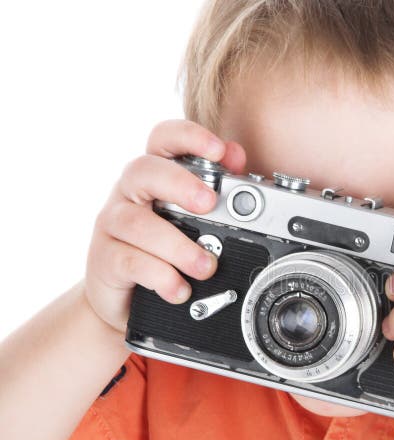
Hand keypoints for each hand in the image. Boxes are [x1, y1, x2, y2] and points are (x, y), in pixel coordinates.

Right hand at [85, 119, 246, 331]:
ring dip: (177, 244)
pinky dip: (160, 276)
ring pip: (137, 222)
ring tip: (205, 265)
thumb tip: (236, 155)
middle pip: (144, 170)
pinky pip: (130, 262)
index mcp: (155, 175)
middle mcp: (130, 193)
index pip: (163, 139)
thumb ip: (217, 187)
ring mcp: (113, 224)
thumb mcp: (193, 218)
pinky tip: (180, 289)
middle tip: (208, 202)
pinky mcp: (105, 259)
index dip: (189, 136)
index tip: (219, 150)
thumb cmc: (165, 248)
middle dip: (180, 183)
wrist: (127, 297)